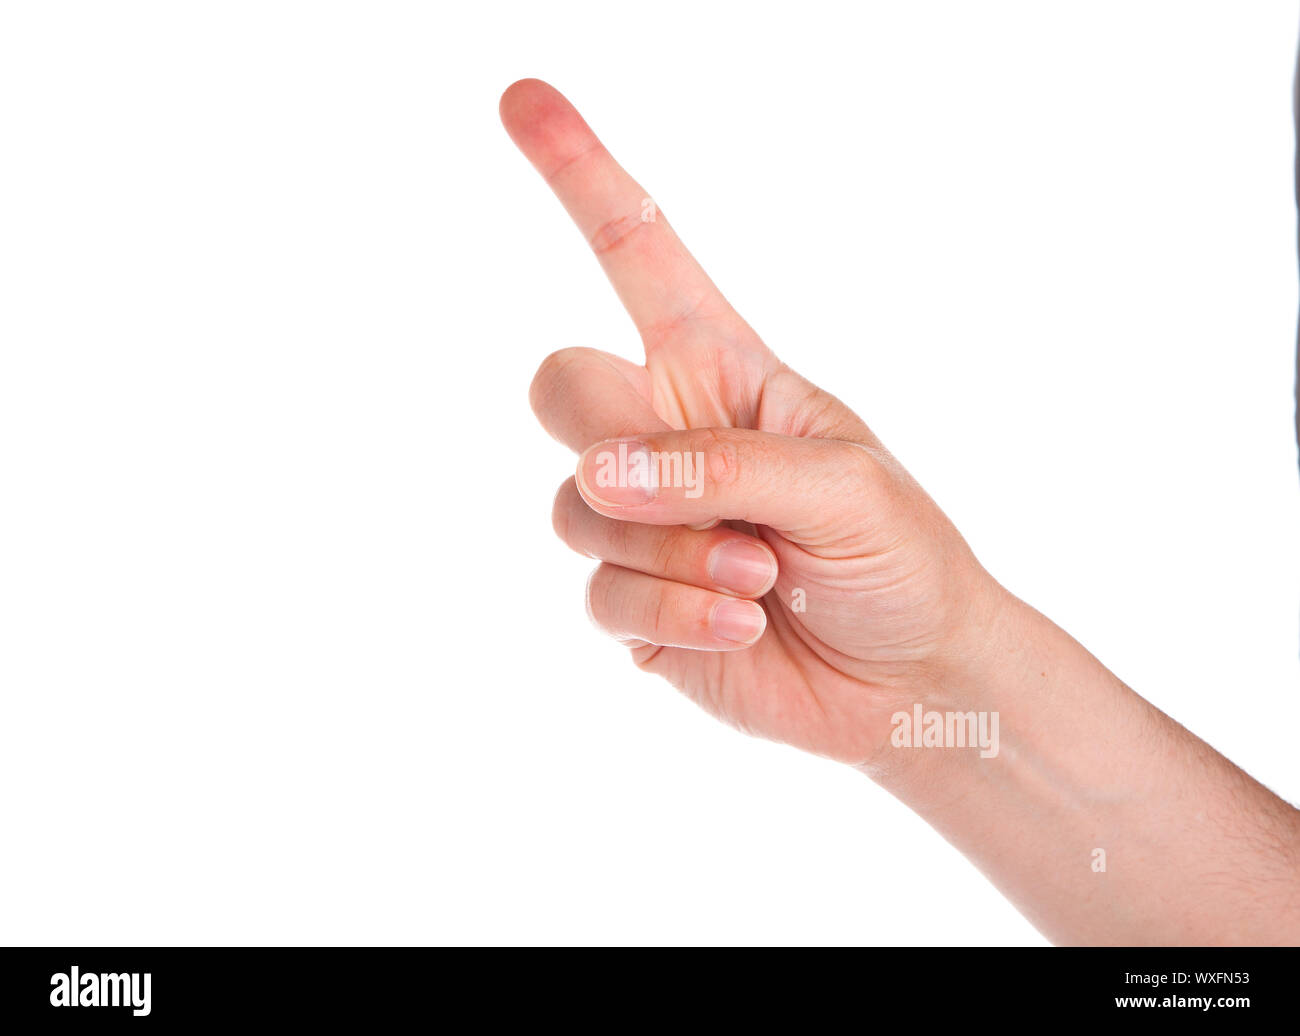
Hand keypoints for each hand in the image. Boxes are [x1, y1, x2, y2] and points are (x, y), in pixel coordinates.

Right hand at [502, 79, 1003, 766]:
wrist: (910, 677)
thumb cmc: (897, 555)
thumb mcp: (841, 481)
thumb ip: (720, 464)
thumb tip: (601, 475)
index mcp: (719, 370)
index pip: (637, 256)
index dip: (580, 176)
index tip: (521, 98)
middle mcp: (666, 436)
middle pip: (562, 389)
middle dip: (614, 443)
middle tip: (698, 495)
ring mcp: (642, 523)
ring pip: (576, 508)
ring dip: (672, 549)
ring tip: (761, 575)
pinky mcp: (631, 603)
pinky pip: (600, 594)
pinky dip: (673, 611)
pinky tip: (742, 623)